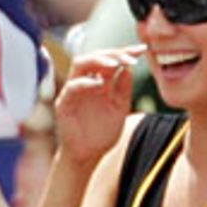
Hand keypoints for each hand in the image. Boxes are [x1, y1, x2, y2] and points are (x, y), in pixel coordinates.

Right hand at [54, 50, 139, 165]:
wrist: (88, 156)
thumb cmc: (102, 133)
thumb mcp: (120, 109)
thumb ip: (124, 90)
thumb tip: (130, 68)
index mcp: (101, 82)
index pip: (111, 61)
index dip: (126, 53)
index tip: (142, 50)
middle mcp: (87, 82)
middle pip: (96, 57)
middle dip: (114, 53)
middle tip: (130, 56)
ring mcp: (74, 91)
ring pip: (80, 64)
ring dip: (98, 60)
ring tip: (114, 63)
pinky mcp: (64, 103)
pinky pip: (72, 87)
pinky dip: (85, 83)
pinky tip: (99, 84)